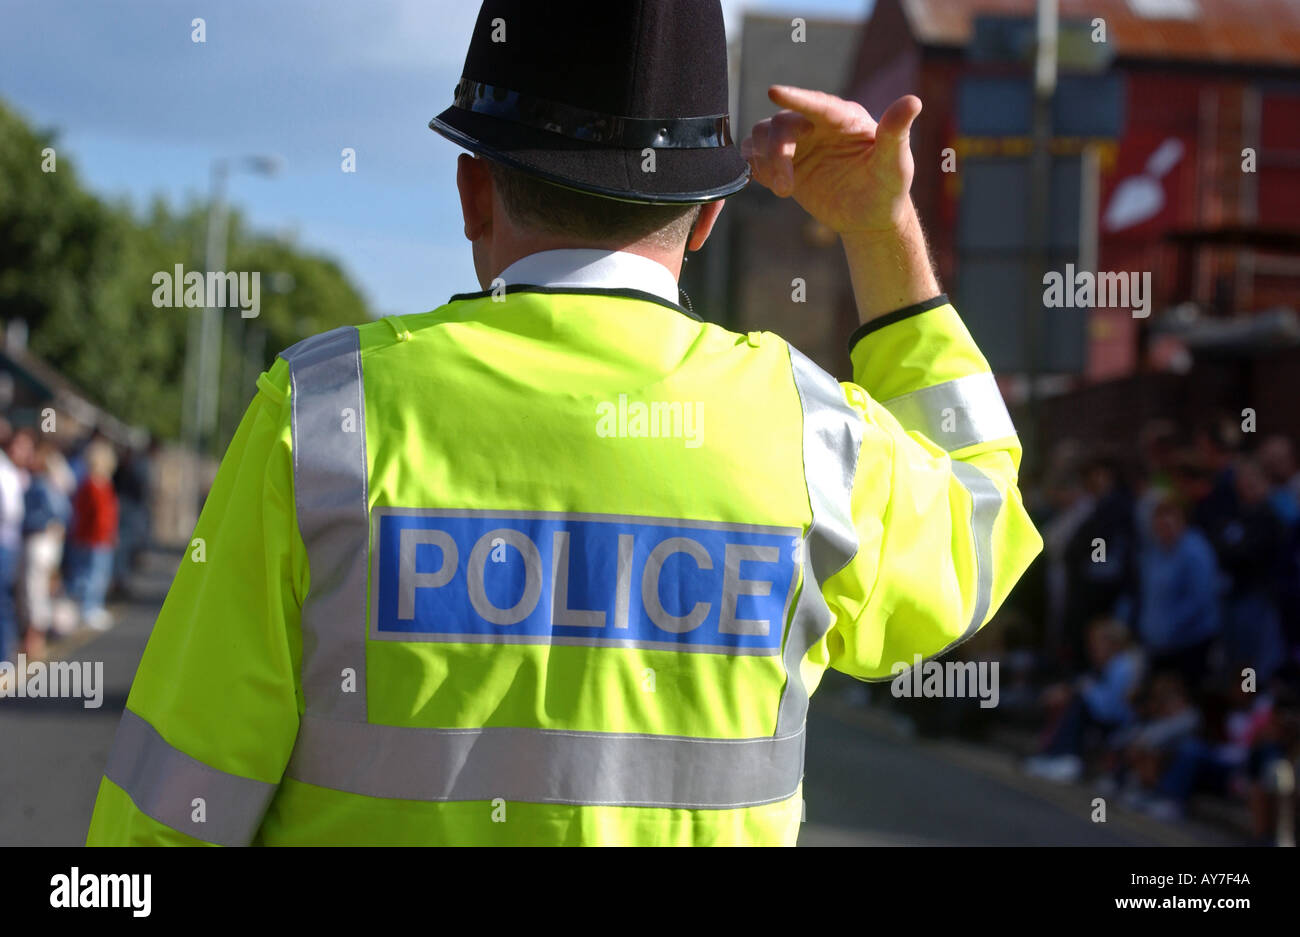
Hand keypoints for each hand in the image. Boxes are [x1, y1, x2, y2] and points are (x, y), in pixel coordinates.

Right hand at [740, 86, 922, 236]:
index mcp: (844, 119)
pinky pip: (756, 155)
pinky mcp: (784, 162)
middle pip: (782, 123)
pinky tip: (768, 183)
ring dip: (764, 161)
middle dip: (777, 153)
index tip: (773, 91)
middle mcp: (817, 125)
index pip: (817, 104)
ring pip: (763, 135)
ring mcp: (798, 142)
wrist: (868, 216)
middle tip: (785, 189)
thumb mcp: (895, 165)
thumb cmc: (887, 189)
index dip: (796, 98)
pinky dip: (754, 166)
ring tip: (782, 190)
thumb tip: (912, 101)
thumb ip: (896, 134)